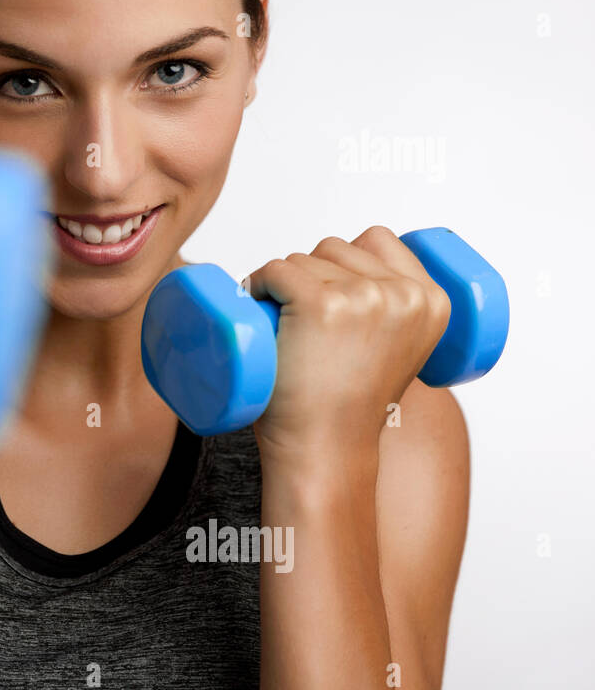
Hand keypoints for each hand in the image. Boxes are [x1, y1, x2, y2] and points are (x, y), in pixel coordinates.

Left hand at [244, 225, 451, 459]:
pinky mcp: (320, 303)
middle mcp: (404, 294)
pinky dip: (257, 282)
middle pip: (334, 248)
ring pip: (302, 259)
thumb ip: (394, 315)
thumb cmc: (347, 409)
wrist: (326, 450)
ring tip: (284, 329)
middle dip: (309, 276)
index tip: (328, 293)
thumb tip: (364, 283)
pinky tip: (257, 306)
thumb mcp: (397, 352)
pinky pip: (276, 269)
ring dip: (282, 284)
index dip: (343, 261)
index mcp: (432, 302)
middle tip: (301, 326)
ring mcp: (363, 296)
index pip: (378, 239)